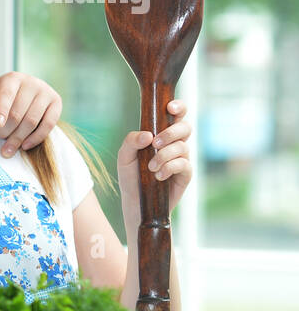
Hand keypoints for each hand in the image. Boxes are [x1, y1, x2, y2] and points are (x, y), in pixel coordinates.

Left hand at [0, 71, 61, 156]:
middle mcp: (30, 83)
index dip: (2, 111)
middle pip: (18, 113)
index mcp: (11, 79)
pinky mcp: (57, 102)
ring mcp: (45, 91)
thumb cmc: (1, 99)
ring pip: (32, 120)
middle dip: (7, 130)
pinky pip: (49, 124)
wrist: (24, 91)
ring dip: (19, 137)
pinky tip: (24, 146)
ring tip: (8, 148)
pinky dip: (36, 138)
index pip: (6, 96)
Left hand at [118, 99, 192, 219]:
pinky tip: (158, 176)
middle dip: (172, 132)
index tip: (170, 107)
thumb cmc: (131, 176)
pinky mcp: (185, 174)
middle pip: (186, 127)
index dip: (179, 107)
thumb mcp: (124, 157)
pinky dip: (169, 168)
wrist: (135, 203)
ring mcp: (182, 159)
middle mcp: (174, 144)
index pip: (176, 115)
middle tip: (155, 143)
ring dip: (165, 155)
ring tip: (150, 167)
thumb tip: (147, 135)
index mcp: (161, 134)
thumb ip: (131, 142)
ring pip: (183, 147)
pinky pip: (184, 164)